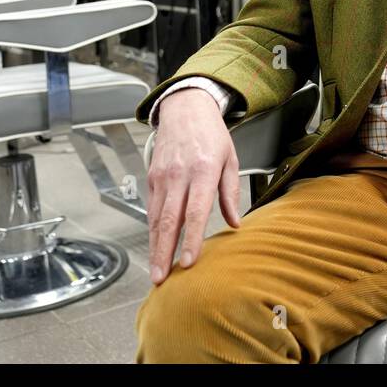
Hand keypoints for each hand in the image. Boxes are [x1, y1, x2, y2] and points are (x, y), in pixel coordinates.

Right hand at [147, 88, 241, 283]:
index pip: (195, 212)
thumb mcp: (230, 159)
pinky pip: (152, 209)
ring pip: (156, 218)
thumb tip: (235, 223)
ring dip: (155, 247)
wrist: (185, 108)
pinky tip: (155, 247)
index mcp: (202, 171)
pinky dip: (153, 231)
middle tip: (162, 278)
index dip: (191, 240)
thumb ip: (230, 192)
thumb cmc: (211, 134)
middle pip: (169, 221)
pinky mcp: (152, 178)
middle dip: (164, 252)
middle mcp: (179, 175)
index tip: (189, 262)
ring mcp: (162, 177)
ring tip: (156, 271)